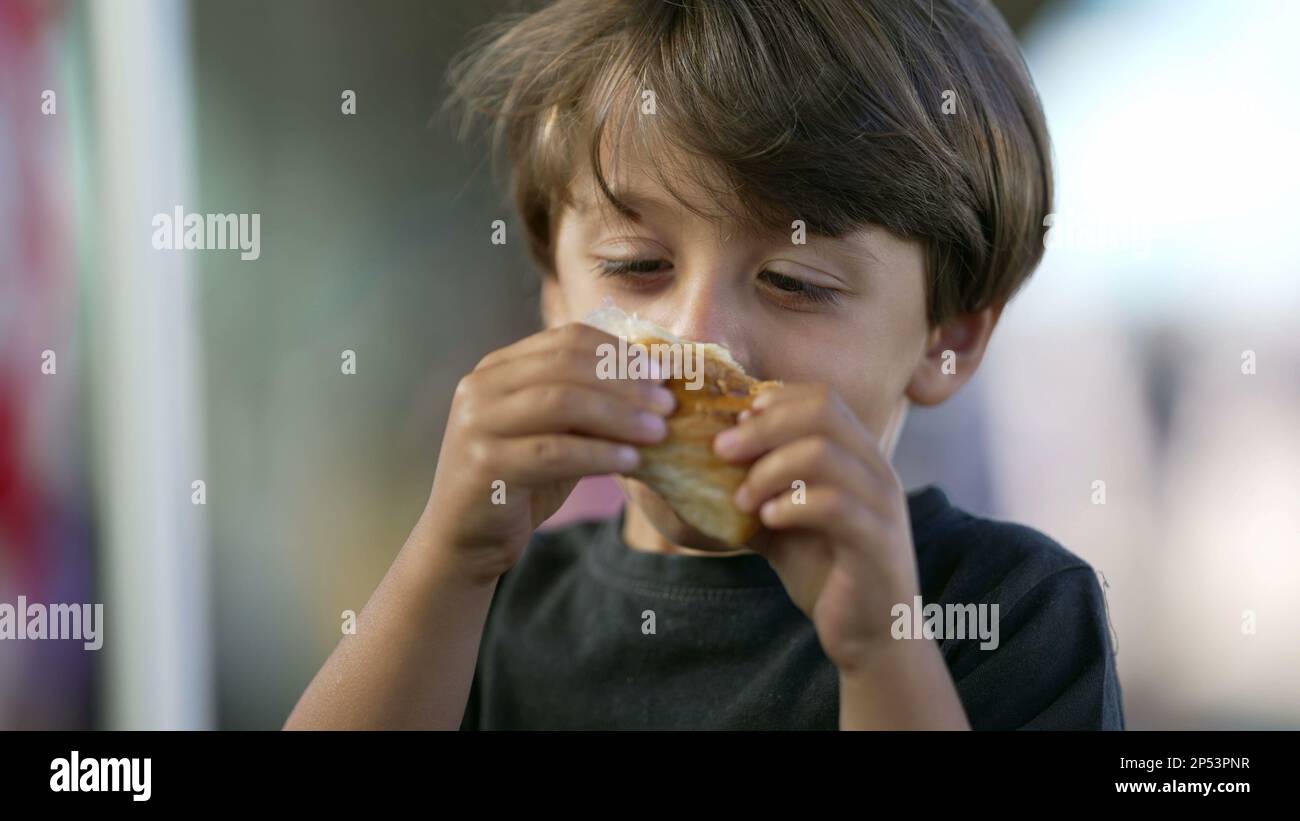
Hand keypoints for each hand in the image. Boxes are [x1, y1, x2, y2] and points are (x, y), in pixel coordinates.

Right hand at [424, 323, 674, 585]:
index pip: (567, 339)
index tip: (664, 372)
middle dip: (626, 381)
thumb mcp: (556, 432)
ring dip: (619, 414)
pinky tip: (632, 460)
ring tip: (659, 431)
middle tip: (668, 403)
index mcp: (499, 367)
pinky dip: (599, 453)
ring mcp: (478, 423)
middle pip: (567, 364)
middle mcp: (481, 386)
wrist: (466, 539)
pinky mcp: (483, 465)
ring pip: (560, 401)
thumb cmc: (521, 482)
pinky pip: (553, 451)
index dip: (620, 351)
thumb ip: (588, 404)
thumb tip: (658, 383)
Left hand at [714, 383, 918, 673]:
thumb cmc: (825, 571)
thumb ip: (755, 489)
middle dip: (762, 426)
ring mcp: (882, 504)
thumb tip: (696, 467)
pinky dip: (792, 506)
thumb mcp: (782, 521)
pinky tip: (767, 520)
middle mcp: (876, 470)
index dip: (774, 400)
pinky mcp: (878, 542)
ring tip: (742, 499)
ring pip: (824, 454)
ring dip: (769, 470)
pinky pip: (835, 505)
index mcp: (858, 456)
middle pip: (822, 413)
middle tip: (721, 450)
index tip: (735, 422)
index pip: (822, 398)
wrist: (870, 634)